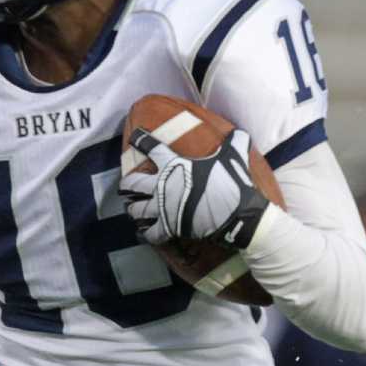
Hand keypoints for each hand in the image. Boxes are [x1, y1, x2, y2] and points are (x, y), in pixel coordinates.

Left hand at [119, 126, 269, 249]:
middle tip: (123, 186)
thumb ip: (234, 142)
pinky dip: (145, 233)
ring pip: (136, 210)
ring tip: (131, 209)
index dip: (141, 140)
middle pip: (133, 183)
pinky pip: (150, 233)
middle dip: (126, 185)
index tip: (134, 138)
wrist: (236, 213)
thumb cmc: (232, 183)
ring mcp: (162, 208)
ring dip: (132, 209)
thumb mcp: (234, 155)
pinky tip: (143, 232)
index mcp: (174, 165)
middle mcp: (162, 186)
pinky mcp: (168, 228)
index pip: (152, 147)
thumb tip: (241, 132)